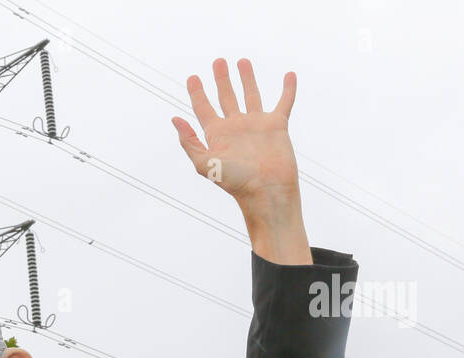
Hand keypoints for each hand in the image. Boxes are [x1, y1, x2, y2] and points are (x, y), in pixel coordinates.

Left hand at [172, 58, 298, 209]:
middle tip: (218, 61)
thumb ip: (189, 141)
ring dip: (247, 78)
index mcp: (217, 134)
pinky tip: (289, 75)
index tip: (192, 77)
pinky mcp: (277, 125)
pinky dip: (288, 89)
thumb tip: (175, 119)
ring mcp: (256, 125)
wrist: (266, 190)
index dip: (197, 92)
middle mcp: (236, 127)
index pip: (203, 108)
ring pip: (251, 94)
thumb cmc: (235, 182)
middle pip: (226, 96)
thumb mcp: (204, 164)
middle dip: (221, 79)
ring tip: (242, 61)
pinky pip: (284, 102)